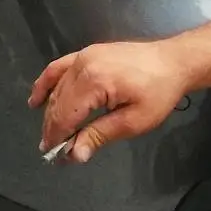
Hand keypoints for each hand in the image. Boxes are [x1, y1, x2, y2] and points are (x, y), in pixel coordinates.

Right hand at [29, 39, 188, 163]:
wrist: (173, 62)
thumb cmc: (158, 93)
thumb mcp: (133, 121)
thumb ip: (99, 135)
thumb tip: (73, 155)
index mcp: (94, 81)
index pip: (65, 115)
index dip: (58, 138)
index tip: (55, 158)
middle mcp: (83, 65)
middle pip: (58, 103)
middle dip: (54, 128)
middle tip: (54, 153)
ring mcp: (83, 56)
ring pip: (57, 88)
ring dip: (50, 112)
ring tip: (50, 135)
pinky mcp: (87, 53)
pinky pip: (58, 68)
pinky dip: (45, 83)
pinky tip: (36, 100)